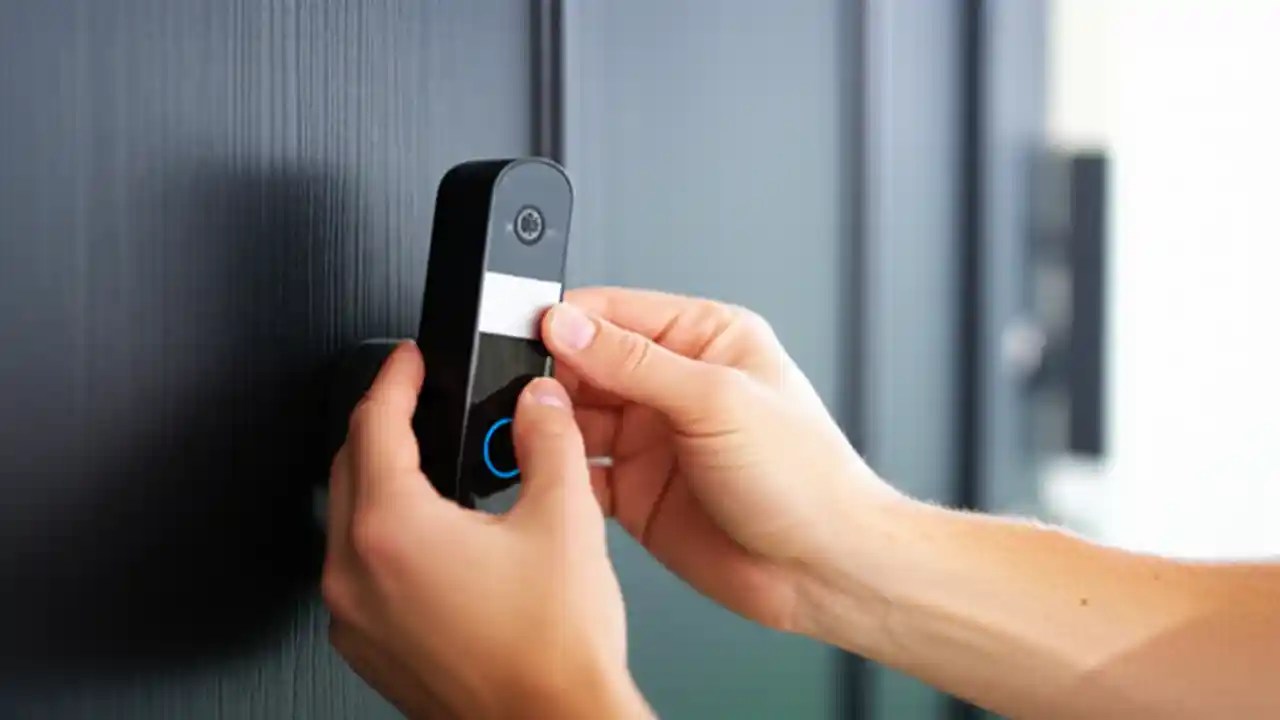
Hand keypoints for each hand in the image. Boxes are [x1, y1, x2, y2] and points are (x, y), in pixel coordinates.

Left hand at [322, 342, 648, 719]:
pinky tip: (431, 534)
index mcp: (393, 531)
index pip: (373, 424)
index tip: (411, 361)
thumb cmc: (552, 653)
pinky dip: (383, 536)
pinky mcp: (368, 647)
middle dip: (384, 425)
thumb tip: (538, 405)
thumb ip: (548, 440)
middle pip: (349, 467)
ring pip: (347, 520)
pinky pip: (356, 569)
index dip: (396, 378)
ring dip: (381, 480)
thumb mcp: (564, 520)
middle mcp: (355, 575)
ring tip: (433, 464)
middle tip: (421, 402)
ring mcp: (355, 618)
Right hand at [543, 288, 904, 633]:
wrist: (822, 569)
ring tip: (531, 433)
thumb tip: (568, 326)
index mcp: (703, 338)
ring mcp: (653, 438)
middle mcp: (674, 384)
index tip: (528, 335)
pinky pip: (579, 473)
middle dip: (551, 377)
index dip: (568, 322)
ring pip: (576, 418)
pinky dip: (558, 473)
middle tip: (525, 394)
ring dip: (550, 425)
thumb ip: (636, 363)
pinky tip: (549, 473)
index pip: (615, 312)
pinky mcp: (636, 491)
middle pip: (586, 363)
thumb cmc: (805, 478)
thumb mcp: (717, 401)